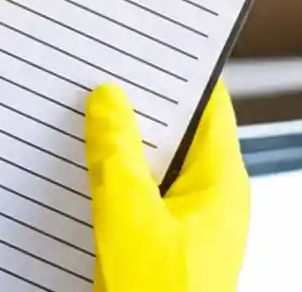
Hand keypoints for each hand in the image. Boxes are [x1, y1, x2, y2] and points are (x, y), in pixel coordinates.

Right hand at [86, 80, 249, 291]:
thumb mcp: (129, 217)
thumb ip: (117, 156)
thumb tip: (110, 102)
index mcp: (222, 179)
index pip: (209, 103)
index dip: (177, 72)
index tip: (141, 50)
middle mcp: (214, 199)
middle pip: (178, 136)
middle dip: (137, 112)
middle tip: (94, 85)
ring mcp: (193, 227)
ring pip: (156, 173)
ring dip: (121, 155)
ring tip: (79, 128)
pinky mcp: (170, 251)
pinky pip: (143, 206)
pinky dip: (117, 191)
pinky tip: (82, 187)